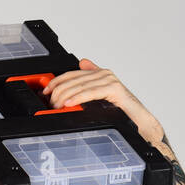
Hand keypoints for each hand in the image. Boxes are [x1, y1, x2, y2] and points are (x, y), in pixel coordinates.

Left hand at [42, 58, 162, 143]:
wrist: (138, 121)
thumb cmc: (121, 111)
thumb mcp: (100, 97)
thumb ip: (90, 83)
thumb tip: (82, 63)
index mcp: (99, 74)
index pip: (72, 74)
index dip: (57, 81)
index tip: (46, 91)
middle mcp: (104, 74)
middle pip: (74, 79)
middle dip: (59, 91)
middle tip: (51, 103)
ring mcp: (110, 80)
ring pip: (80, 85)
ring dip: (65, 96)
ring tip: (57, 105)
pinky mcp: (114, 89)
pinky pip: (91, 92)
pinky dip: (78, 97)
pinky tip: (69, 103)